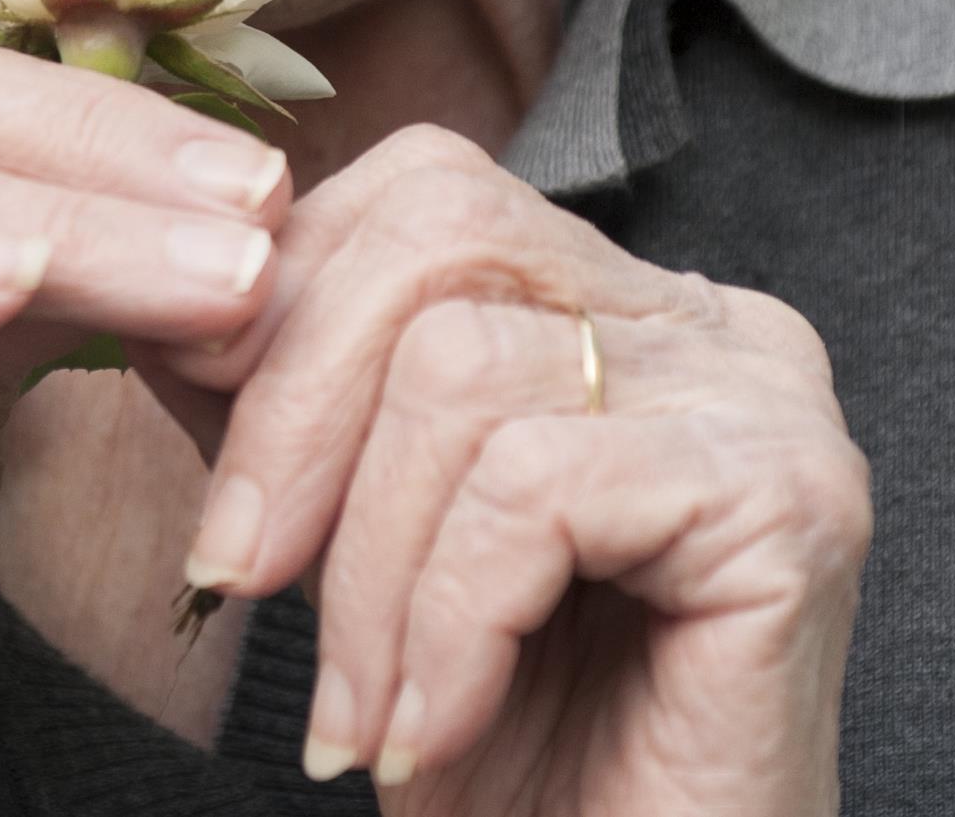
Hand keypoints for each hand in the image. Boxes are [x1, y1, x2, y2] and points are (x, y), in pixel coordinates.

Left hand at [153, 127, 869, 815]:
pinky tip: (433, 734)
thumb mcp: (357, 547)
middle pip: (443, 236)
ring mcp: (767, 401)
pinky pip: (533, 490)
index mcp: (625, 306)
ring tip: (361, 714)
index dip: (287, 310)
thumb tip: (167, 294)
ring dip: (365, 570)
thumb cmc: (506, 760)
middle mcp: (716, 322)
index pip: (429, 194)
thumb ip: (292, 404)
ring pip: (464, 367)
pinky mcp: (787, 501)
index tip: (214, 470)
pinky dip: (444, 627)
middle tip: (231, 578)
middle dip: (293, 415)